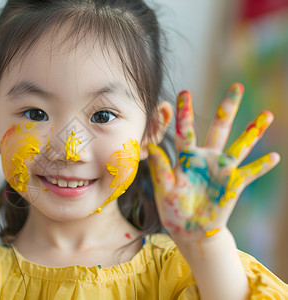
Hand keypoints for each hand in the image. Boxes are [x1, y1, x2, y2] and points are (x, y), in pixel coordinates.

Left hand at [148, 83, 279, 241]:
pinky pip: (250, 173)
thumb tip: (149, 147)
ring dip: (253, 131)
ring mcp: (222, 170)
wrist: (189, 229)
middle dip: (228, 108)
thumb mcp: (164, 189)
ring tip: (267, 114)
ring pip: (239, 146)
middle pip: (218, 128)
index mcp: (186, 157)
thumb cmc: (173, 208)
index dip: (185, 112)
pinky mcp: (233, 184)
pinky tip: (275, 157)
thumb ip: (160, 169)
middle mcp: (206, 158)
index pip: (185, 130)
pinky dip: (261, 166)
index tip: (185, 92)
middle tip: (237, 87)